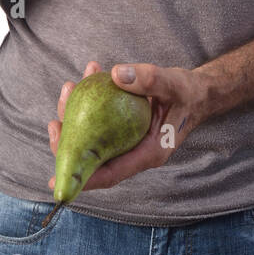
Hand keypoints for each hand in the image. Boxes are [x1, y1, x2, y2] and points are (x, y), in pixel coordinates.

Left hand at [47, 60, 205, 193]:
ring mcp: (127, 139)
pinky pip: (99, 120)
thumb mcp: (174, 84)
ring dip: (77, 115)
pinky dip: (89, 102)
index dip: (83, 178)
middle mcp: (135, 151)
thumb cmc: (188, 93)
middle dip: (70, 142)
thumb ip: (150, 80)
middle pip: (95, 156)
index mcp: (149, 153)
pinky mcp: (122, 126)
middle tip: (56, 122)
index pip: (111, 173)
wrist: (197, 92)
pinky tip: (87, 77)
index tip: (58, 180)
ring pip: (94, 136)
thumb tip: (116, 74)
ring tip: (69, 87)